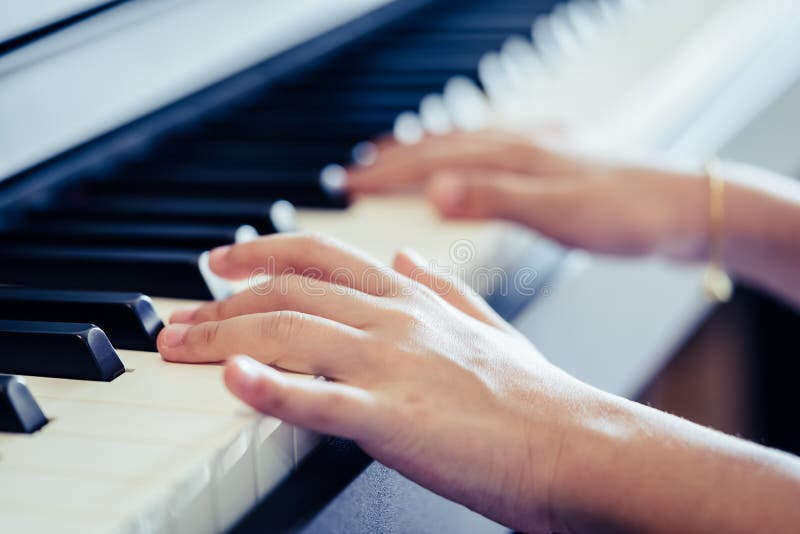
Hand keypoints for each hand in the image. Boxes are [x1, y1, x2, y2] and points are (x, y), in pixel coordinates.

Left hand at [157, 233, 599, 531]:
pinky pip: (317, 399)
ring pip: (288, 334)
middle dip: (221, 303)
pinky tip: (230, 380)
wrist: (574, 445)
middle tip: (177, 320)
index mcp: (412, 299)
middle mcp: (393, 321)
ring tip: (177, 348)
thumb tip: (406, 257)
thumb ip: (444, 285)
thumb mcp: (487, 324)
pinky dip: (267, 388)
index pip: (320, 255)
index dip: (262, 250)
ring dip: (221, 338)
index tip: (219, 261)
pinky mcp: (392, 419)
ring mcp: (390, 365)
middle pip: (288, 291)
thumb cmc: (535, 395)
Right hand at [346, 130, 709, 260]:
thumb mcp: (557, 213)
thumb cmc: (627, 213)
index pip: (433, 161)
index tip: (349, 183)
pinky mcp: (550, 160)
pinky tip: (462, 165)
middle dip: (394, 161)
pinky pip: (490, 151)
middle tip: (356, 174)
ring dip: (423, 154)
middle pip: (441, 147)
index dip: (387, 174)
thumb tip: (433, 193)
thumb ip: (493, 200)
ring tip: (393, 162)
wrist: (685, 207)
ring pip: (463, 145)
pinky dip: (461, 156)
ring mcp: (535, 150)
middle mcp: (519, 145)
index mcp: (513, 157)